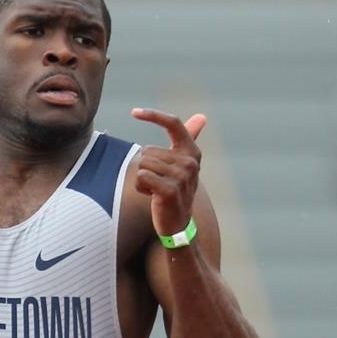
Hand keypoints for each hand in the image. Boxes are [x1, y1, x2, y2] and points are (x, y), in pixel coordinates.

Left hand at [129, 109, 208, 237]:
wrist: (178, 225)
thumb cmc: (176, 191)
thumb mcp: (182, 164)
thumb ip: (190, 139)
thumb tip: (202, 117)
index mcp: (192, 152)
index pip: (173, 123)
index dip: (153, 115)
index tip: (134, 112)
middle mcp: (190, 162)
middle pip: (148, 149)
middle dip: (145, 166)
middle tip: (158, 183)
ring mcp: (181, 176)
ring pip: (142, 163)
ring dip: (142, 179)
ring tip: (155, 190)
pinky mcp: (170, 190)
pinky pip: (141, 176)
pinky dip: (140, 187)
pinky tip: (152, 197)